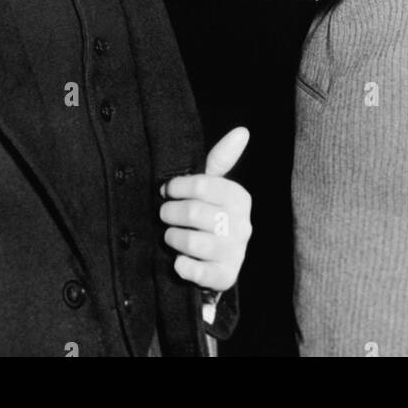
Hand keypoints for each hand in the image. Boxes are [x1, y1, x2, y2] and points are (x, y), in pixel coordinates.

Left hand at [160, 127, 251, 292]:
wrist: (215, 261)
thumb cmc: (208, 214)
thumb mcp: (212, 186)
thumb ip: (221, 159)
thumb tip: (242, 130)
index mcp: (239, 197)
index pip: (202, 184)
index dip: (176, 187)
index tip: (166, 190)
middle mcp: (243, 225)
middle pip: (194, 212)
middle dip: (170, 213)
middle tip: (164, 214)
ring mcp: (236, 253)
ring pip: (193, 242)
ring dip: (173, 238)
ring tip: (170, 235)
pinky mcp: (226, 277)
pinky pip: (198, 271)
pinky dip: (182, 266)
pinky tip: (178, 261)